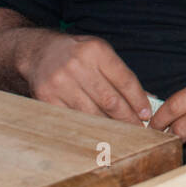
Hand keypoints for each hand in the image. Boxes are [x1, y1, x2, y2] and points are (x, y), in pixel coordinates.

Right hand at [18, 31, 148, 123]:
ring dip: (110, 127)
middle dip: (127, 119)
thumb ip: (122, 75)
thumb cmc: (77, 55)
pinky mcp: (47, 98)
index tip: (146, 115)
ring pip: (93, 113)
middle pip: (110, 100)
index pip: (125, 81)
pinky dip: (88, 128)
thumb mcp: (101, 54)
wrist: (39, 52)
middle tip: (138, 130)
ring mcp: (60, 82)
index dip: (138, 101)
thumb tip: (146, 100)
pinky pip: (73, 118)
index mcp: (96, 51)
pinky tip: (99, 133)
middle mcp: (77, 65)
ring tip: (122, 135)